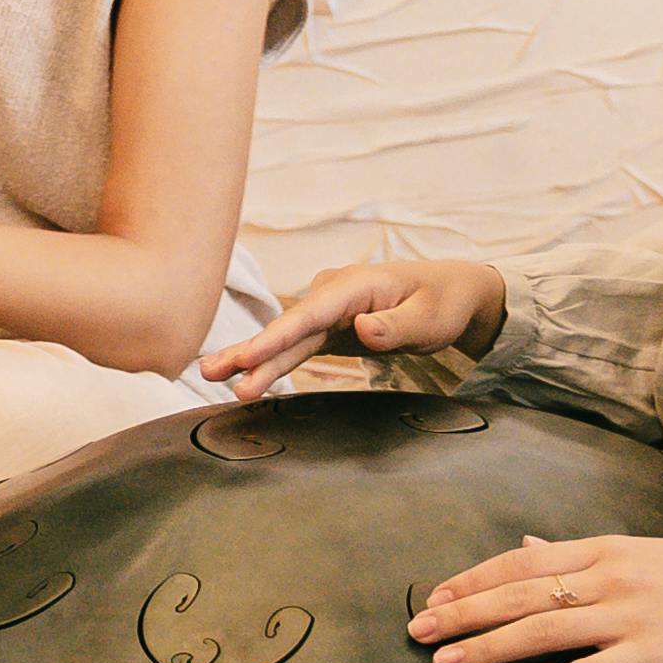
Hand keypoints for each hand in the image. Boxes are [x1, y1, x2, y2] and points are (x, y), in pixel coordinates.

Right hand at [203, 257, 505, 395]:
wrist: (451, 292)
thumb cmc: (442, 303)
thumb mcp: (430, 318)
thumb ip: (397, 326)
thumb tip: (363, 328)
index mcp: (353, 285)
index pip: (309, 314)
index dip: (276, 337)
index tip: (248, 356)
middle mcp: (331, 294)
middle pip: (286, 326)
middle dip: (249, 350)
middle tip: (211, 371)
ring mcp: (327, 310)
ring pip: (285, 338)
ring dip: (253, 359)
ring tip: (215, 377)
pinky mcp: (328, 327)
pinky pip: (295, 346)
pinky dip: (270, 361)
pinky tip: (244, 376)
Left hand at [415, 532, 662, 662]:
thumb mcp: (644, 557)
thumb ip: (582, 556)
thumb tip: (526, 547)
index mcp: (608, 549)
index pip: (523, 562)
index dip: (474, 580)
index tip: (436, 597)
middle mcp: (613, 576)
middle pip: (521, 593)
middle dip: (465, 613)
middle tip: (420, 632)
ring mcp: (634, 614)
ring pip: (544, 630)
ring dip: (489, 648)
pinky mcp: (657, 653)